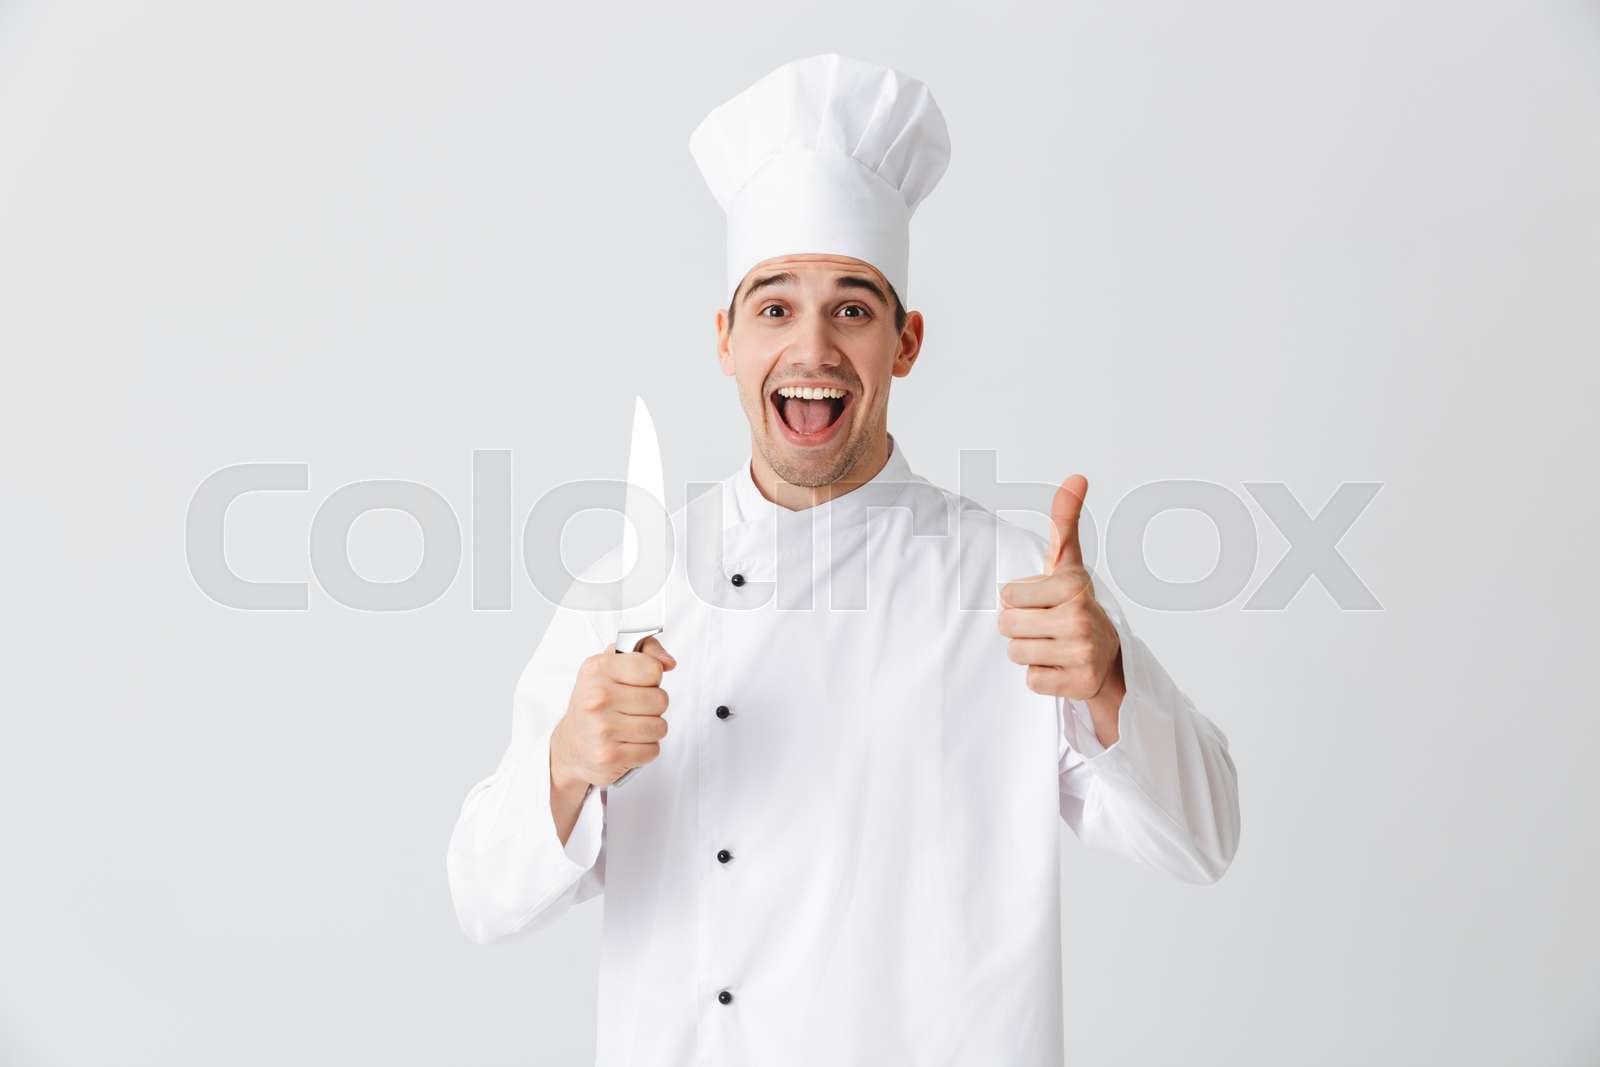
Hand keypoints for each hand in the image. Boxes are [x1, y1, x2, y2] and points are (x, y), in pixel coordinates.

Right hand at [551, 636, 675, 789]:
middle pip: (661, 700)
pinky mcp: (609, 756)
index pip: (653, 669)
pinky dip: (644, 749)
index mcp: (597, 669)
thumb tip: (669, 662)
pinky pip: (653, 750)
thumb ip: (646, 651)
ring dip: (651, 729)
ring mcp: (602, 729)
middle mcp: (596, 697)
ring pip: (660, 727)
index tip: (636, 684)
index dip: (651, 678)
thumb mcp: (613, 665)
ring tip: (629, 727)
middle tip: (631, 709)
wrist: (571, 746)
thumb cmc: (597, 702)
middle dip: (652, 706)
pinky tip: (625, 744)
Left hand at [998, 475, 1123, 710]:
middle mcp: (1081, 617)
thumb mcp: (1068, 563)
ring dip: (1028, 653)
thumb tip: (1076, 475)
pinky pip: (1031, 681)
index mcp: (1073, 585)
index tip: (1044, 600)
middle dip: (1020, 627)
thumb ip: (1065, 520)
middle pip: (1006, 626)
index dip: (1018, 600)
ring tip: (1053, 646)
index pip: (1006, 595)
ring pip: (1016, 654)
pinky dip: (1041, 678)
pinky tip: (1061, 668)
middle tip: (1046, 626)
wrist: (1108, 659)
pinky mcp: (1079, 684)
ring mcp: (1083, 652)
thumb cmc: (1074, 604)